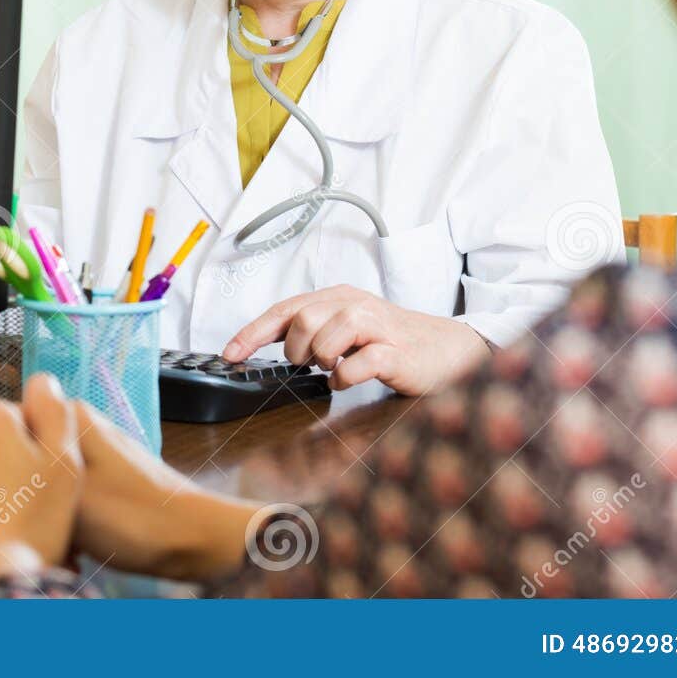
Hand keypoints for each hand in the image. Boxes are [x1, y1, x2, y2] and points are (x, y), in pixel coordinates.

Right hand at [38, 400, 261, 581]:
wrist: (192, 539)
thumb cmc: (130, 518)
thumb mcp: (66, 496)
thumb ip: (22, 472)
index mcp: (68, 415)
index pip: (4, 426)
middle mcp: (81, 422)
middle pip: (27, 455)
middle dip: (23, 494)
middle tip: (26, 528)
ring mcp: (97, 449)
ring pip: (48, 479)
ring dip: (45, 511)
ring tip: (52, 542)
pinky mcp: (110, 475)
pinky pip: (71, 492)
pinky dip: (67, 517)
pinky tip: (72, 547)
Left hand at [222, 285, 491, 394]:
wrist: (447, 349)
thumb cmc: (391, 341)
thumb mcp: (348, 328)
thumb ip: (313, 330)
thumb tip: (269, 344)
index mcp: (338, 298)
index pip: (284, 310)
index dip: (252, 333)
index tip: (229, 354)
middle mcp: (354, 305)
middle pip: (300, 322)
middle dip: (296, 351)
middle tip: (313, 363)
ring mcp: (376, 327)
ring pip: (324, 340)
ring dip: (323, 361)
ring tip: (336, 367)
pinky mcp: (394, 353)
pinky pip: (354, 366)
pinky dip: (345, 378)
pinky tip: (350, 379)